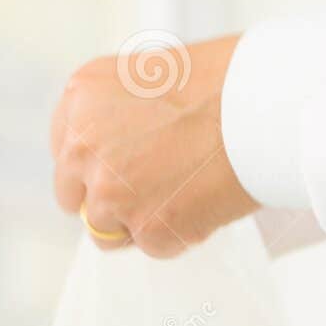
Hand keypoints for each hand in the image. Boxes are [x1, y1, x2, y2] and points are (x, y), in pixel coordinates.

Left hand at [50, 34, 258, 256]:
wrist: (260, 108)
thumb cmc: (222, 85)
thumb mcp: (147, 78)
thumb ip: (115, 115)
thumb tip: (113, 155)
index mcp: (80, 100)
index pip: (65, 154)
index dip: (96, 165)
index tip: (123, 167)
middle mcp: (84, 147)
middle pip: (76, 199)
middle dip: (108, 200)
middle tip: (152, 187)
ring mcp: (111, 192)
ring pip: (107, 231)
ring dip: (140, 221)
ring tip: (183, 192)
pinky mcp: (146, 228)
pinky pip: (151, 247)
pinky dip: (176, 234)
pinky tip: (201, 201)